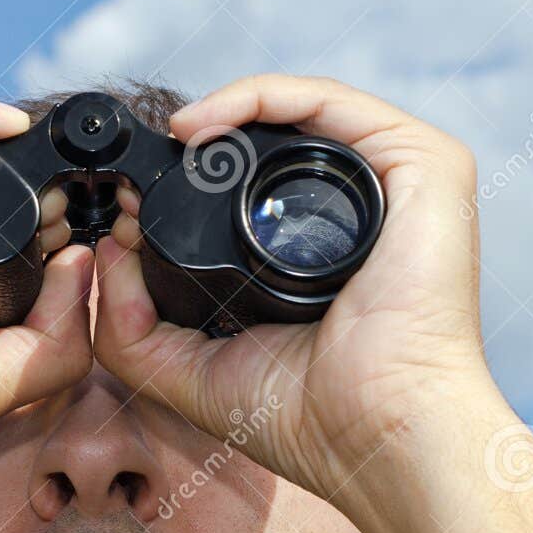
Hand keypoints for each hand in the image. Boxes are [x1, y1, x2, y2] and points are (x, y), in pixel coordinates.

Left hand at [93, 74, 497, 532]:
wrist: (379, 436)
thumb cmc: (308, 421)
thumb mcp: (189, 369)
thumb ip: (129, 322)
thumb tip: (109, 246)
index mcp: (325, 251)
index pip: (254, 186)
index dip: (183, 184)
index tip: (124, 208)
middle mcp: (366, 210)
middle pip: (274, 142)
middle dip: (196, 147)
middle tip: (134, 177)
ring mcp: (399, 183)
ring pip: (297, 111)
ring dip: (217, 113)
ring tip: (167, 143)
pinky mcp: (424, 163)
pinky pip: (327, 101)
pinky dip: (257, 97)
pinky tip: (201, 127)